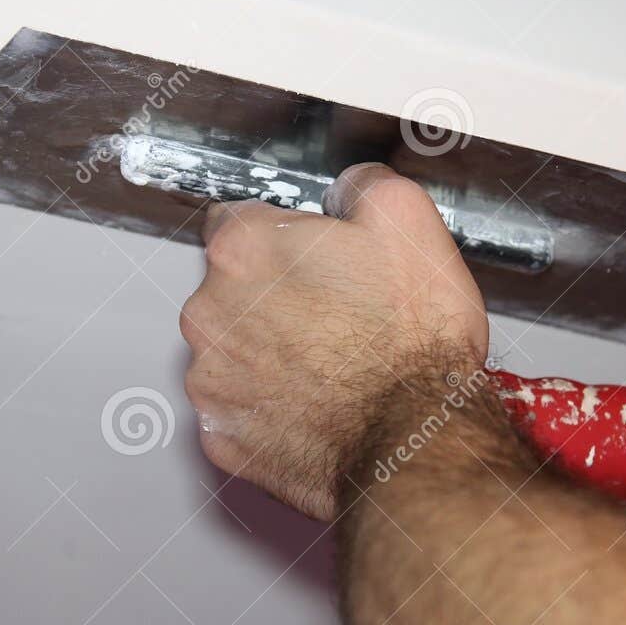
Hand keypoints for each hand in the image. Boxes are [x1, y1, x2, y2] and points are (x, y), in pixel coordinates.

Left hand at [179, 163, 489, 519]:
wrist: (416, 439)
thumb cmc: (412, 341)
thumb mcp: (407, 219)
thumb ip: (361, 185)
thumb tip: (346, 188)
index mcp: (243, 248)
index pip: (237, 221)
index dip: (282, 237)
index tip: (312, 257)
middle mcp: (210, 312)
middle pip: (230, 290)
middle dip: (273, 298)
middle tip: (335, 314)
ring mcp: (211, 379)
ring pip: (231, 352)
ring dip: (268, 354)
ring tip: (330, 365)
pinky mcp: (223, 436)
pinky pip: (238, 412)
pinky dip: (268, 409)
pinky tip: (314, 406)